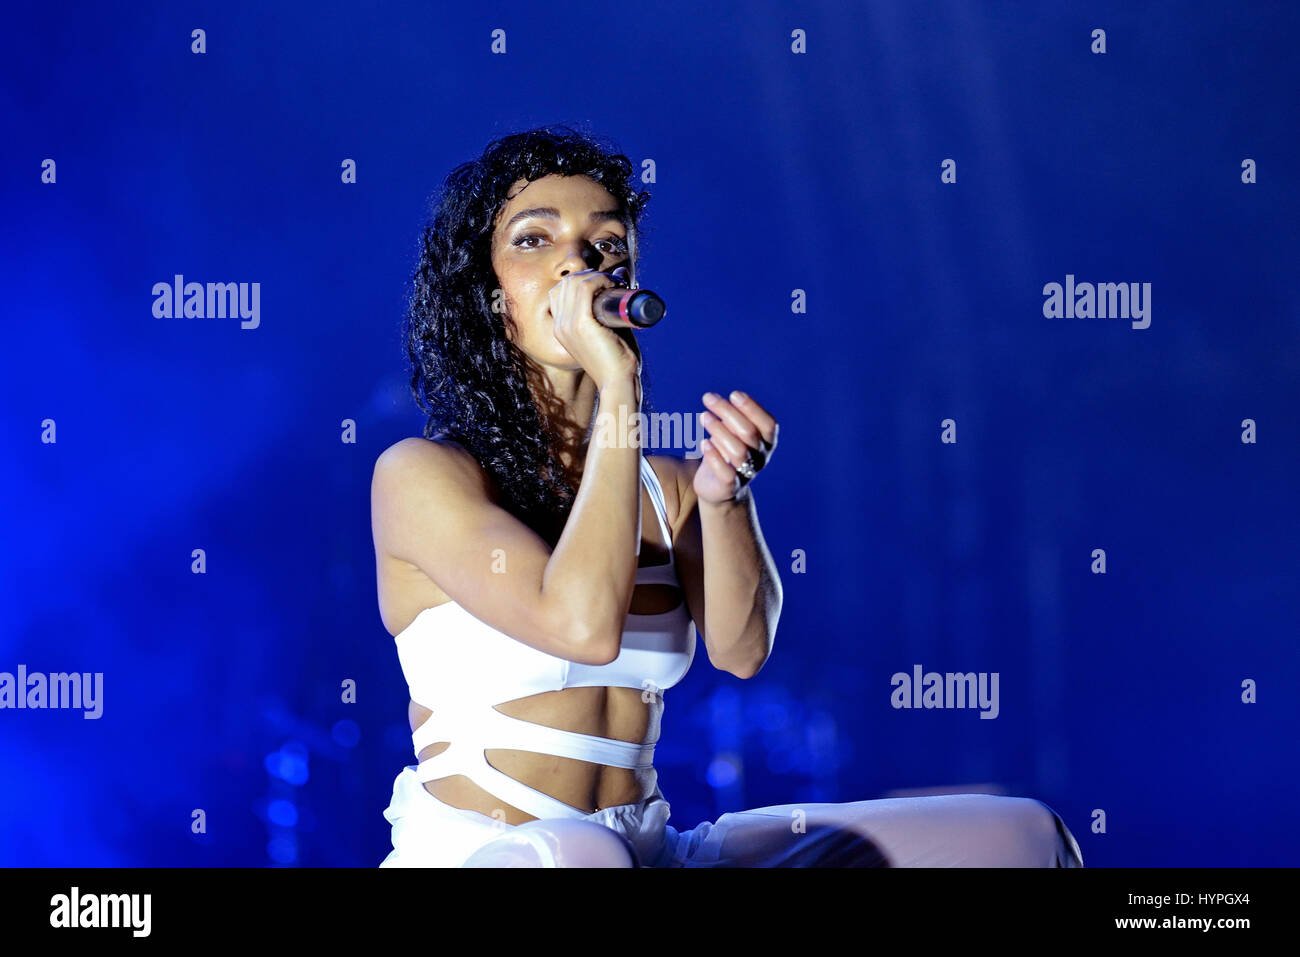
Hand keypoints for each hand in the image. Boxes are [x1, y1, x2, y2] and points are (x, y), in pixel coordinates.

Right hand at [548, 267, 640, 391]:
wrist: (618, 382)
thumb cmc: (617, 360)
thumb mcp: (607, 331)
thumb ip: (610, 309)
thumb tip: (622, 278)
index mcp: (561, 329)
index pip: (559, 292)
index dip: (579, 282)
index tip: (603, 284)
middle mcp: (560, 325)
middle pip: (565, 283)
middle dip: (588, 275)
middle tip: (611, 282)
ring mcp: (567, 324)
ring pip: (574, 282)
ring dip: (595, 276)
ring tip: (614, 283)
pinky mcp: (581, 324)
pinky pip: (585, 288)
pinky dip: (599, 280)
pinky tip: (612, 284)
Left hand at [695, 390, 778, 504]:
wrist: (719, 488)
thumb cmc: (726, 452)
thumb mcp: (731, 433)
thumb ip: (729, 419)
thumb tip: (713, 399)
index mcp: (767, 442)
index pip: (768, 424)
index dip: (752, 408)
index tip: (733, 394)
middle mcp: (761, 457)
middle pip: (749, 432)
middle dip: (728, 412)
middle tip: (709, 398)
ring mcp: (748, 473)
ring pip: (738, 450)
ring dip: (719, 430)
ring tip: (703, 416)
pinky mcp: (731, 487)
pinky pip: (726, 472)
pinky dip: (714, 456)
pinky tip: (703, 443)